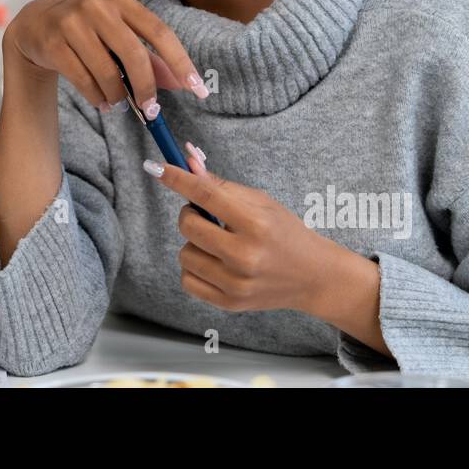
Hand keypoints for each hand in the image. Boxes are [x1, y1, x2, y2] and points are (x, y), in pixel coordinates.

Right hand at [4, 0, 210, 113]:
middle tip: (151, 109)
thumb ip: (149, 56)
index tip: (197, 88)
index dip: (180, 62)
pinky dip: (97, 97)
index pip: (159, 32)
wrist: (35, 22)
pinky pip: (83, 80)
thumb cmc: (87, 29)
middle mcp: (97, 7)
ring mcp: (72, 23)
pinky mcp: (52, 43)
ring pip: (107, 72)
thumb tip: (181, 83)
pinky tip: (101, 101)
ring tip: (119, 104)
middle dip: (146, 87)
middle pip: (134, 54)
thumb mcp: (118, 34)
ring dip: (118, 96)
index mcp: (122, 1)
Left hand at [146, 142, 340, 313]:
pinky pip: (187, 280)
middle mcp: (245, 256)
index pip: (206, 195)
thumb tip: (188, 165)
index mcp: (256, 224)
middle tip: (206, 215)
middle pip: (189, 226)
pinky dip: (194, 267)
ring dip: (194, 243)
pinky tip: (214, 262)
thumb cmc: (286, 234)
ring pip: (184, 254)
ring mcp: (236, 284)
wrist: (313, 277)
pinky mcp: (229, 303)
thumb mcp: (262, 203)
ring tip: (217, 243)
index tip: (156, 167)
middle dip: (190, 214)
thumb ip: (222, 187)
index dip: (177, 179)